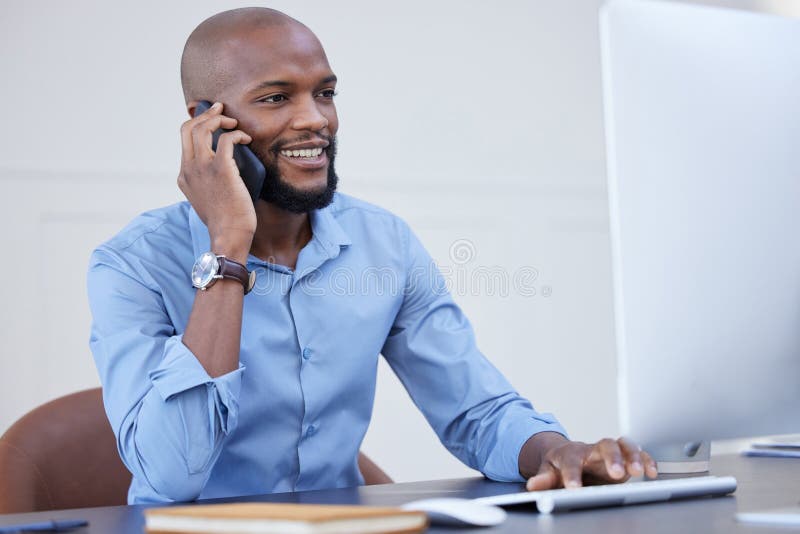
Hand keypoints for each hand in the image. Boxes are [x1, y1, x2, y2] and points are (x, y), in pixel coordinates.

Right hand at [178, 102, 255, 257]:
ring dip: (219, 119)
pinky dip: (236, 134)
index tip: (211, 120)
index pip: (184, 140)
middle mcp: (189, 169)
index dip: (197, 125)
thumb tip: (225, 171)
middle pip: (188, 128)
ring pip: (202, 128)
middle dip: (205, 114)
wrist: (229, 235)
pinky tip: (245, 138)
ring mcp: (202, 168)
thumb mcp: (208, 200)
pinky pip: (225, 139)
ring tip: (233, 122)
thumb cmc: (225, 221)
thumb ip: (208, 184)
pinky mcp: (221, 168)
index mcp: (184, 176)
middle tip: (221, 110)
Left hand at [522, 434, 657, 490]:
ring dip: (632, 456)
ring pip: (623, 444)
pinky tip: (652, 472)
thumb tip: (533, 485)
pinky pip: (638, 453)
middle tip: (616, 473)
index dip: (572, 475)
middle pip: (604, 445)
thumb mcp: (548, 472)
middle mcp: (592, 450)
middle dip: (611, 458)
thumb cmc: (560, 465)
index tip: (575, 488)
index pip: (571, 462)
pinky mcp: (624, 459)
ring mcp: (610, 453)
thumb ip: (544, 479)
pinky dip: (647, 460)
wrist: (570, 456)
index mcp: (571, 453)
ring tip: (638, 471)